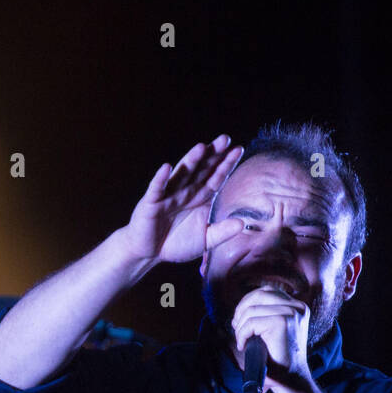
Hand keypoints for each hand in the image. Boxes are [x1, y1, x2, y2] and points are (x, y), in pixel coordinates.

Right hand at [120, 135, 245, 265]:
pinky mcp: (151, 203)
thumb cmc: (177, 243)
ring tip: (201, 147)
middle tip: (225, 139)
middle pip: (201, 169)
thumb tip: (242, 224)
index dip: (226, 164)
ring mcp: (168, 195)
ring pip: (181, 174)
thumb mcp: (205, 240)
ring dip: (190, 160)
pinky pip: (156, 189)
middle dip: (212, 155)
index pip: (216, 177)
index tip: (239, 149)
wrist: (150, 253)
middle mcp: (186, 191)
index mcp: (201, 197)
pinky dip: (161, 179)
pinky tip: (167, 167)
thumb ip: (222, 231)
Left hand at [231, 286, 312, 392]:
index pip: (267, 292)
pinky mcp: (282, 322)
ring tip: (241, 340)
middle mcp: (298, 307)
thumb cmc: (278, 359)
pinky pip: (251, 322)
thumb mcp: (273, 330)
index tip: (239, 321)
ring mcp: (292, 313)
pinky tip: (243, 345)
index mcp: (298, 307)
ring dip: (240, 326)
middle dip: (241, 311)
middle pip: (259, 295)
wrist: (289, 380)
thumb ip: (265, 314)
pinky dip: (241, 334)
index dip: (247, 303)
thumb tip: (242, 305)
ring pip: (252, 309)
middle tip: (236, 328)